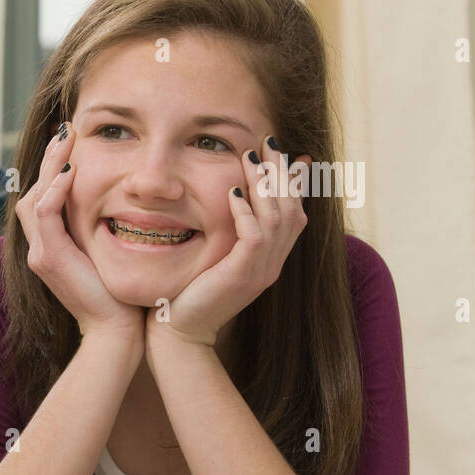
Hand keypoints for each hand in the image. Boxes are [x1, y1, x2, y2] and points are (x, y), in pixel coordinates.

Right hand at [14, 122, 145, 342]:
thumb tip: (126, 206)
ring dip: (51, 165)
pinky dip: (56, 188)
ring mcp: (39, 254)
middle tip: (67, 130)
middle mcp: (38, 249)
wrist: (116, 332)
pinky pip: (45, 212)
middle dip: (50, 159)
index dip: (55, 169)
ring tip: (68, 139)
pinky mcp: (48, 257)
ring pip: (34, 196)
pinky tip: (73, 169)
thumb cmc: (119, 298)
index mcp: (50, 248)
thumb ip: (105, 232)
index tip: (73, 142)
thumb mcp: (109, 257)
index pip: (43, 197)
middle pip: (33, 191)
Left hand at [148, 135, 310, 348]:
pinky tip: (231, 193)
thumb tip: (231, 201)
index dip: (293, 182)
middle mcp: (272, 263)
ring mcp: (260, 271)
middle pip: (292, 208)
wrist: (180, 332)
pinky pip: (254, 237)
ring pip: (276, 217)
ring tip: (250, 157)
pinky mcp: (242, 275)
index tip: (286, 153)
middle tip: (269, 142)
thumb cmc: (190, 293)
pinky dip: (245, 212)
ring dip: (264, 184)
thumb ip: (229, 233)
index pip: (294, 213)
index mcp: (269, 258)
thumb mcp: (216, 258)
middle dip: (282, 172)